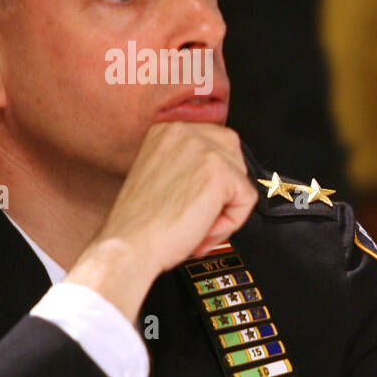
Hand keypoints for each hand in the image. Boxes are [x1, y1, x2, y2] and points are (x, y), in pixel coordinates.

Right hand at [65, 123, 257, 322]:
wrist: (129, 246)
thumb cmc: (141, 223)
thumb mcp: (163, 176)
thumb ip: (189, 166)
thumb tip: (224, 172)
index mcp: (167, 131)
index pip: (217, 145)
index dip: (215, 181)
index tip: (199, 200)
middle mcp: (184, 132)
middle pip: (235, 158)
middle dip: (225, 193)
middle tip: (199, 215)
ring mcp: (203, 149)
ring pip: (241, 181)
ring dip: (225, 211)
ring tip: (197, 224)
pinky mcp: (219, 172)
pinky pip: (247, 200)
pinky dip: (231, 223)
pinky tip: (202, 229)